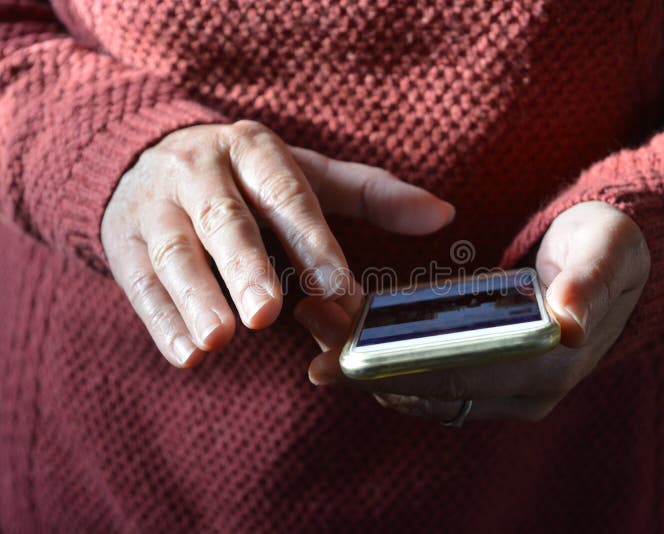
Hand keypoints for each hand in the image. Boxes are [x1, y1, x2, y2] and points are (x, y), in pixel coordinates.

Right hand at [101, 120, 454, 366]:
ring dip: (195, 297)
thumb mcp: (306, 173)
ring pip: (174, 253)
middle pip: (225, 221)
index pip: (286, 195)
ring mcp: (156, 206)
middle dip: (245, 268)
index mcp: (253, 151)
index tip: (339, 290)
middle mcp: (200, 172)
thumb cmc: (246, 175)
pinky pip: (138, 283)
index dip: (312, 242)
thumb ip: (373, 195)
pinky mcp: (121, 241)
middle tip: (265, 315)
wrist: (143, 157)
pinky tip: (187, 354)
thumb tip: (444, 214)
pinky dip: (161, 320)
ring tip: (218, 339)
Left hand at [294, 201, 649, 421]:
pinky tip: (348, 333)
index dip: (396, 368)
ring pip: (421, 389)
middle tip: (310, 326)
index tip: (338, 353)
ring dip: (365, 362)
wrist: (612, 261)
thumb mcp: (608, 250)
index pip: (460, 377)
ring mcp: (503, 390)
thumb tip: (569, 322)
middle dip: (364, 363)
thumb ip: (590, 282)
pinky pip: (427, 380)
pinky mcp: (486, 378)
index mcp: (550, 367)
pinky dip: (386, 361)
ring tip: (315, 323)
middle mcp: (524, 392)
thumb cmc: (608, 248)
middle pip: (428, 388)